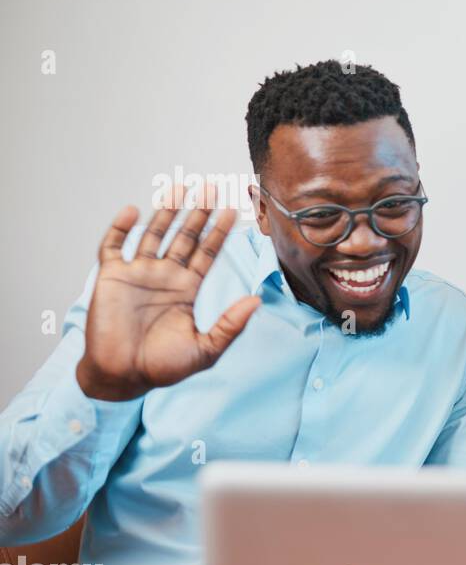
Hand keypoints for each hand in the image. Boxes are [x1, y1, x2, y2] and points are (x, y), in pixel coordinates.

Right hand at [75, 184, 261, 401]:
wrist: (123, 377)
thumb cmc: (162, 368)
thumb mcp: (206, 349)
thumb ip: (230, 325)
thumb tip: (256, 301)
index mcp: (187, 289)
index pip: (207, 253)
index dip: (219, 232)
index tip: (232, 210)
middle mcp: (165, 276)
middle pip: (184, 236)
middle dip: (197, 213)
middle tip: (211, 187)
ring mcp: (138, 274)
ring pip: (153, 234)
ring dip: (165, 212)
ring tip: (179, 189)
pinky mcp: (111, 278)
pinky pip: (113, 246)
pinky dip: (120, 228)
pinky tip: (133, 211)